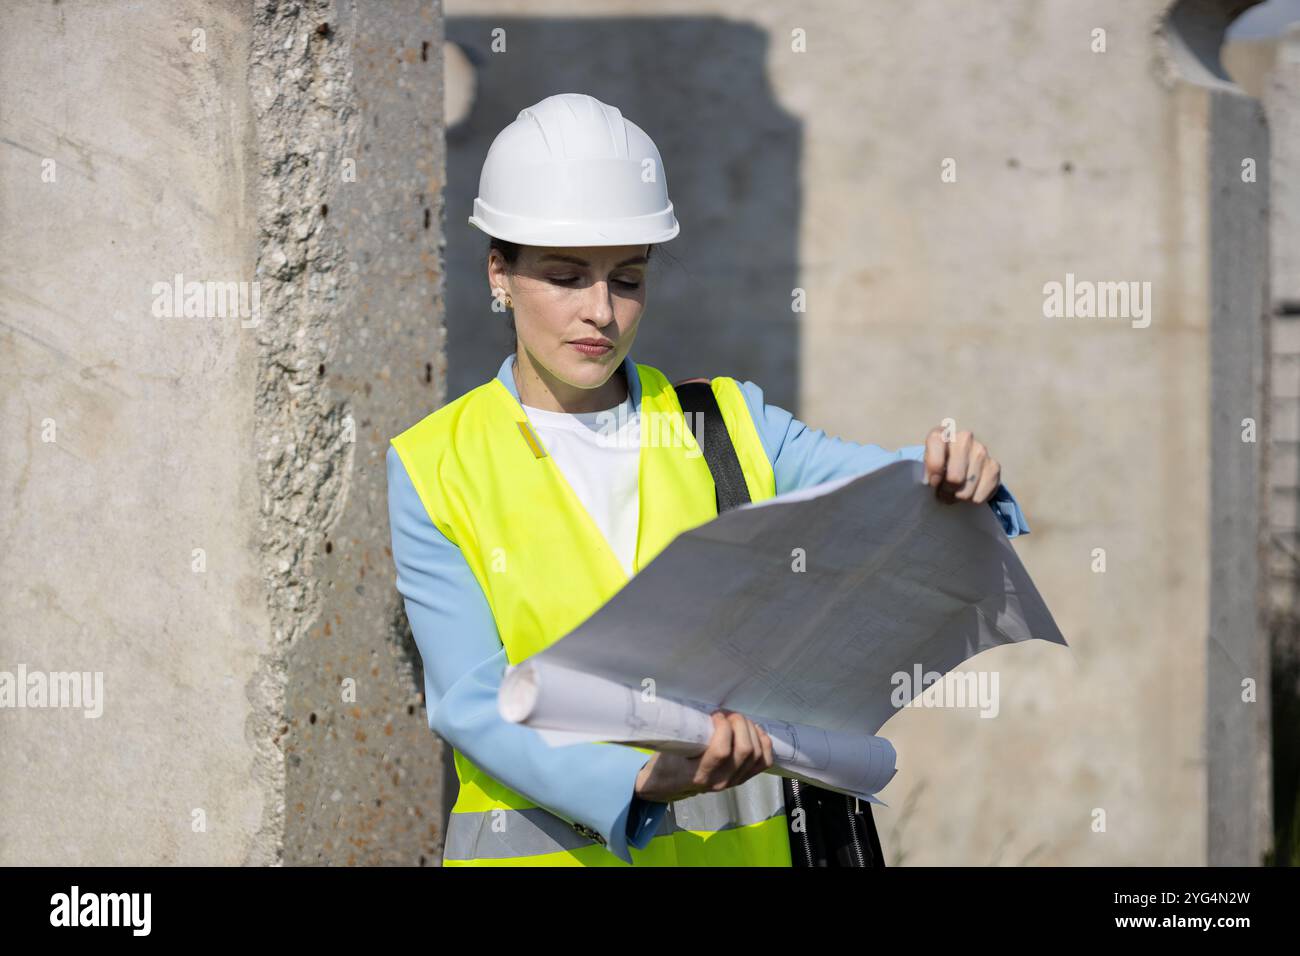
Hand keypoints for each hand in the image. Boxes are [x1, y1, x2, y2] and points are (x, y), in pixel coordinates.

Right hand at [633, 711, 773, 803]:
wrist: (670, 783)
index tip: (715, 715)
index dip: (723, 727)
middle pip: (745, 750)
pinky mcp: (743, 779)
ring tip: (738, 720)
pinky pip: (764, 762)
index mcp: (699, 773)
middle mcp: (720, 781)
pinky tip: (753, 731)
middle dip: (740, 724)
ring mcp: (734, 781)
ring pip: (757, 754)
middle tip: (728, 714)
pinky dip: (763, 743)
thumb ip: (689, 731)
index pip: (722, 751)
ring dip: (751, 730)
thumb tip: (704, 705)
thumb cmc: (668, 760)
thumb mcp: (672, 746)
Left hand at [923, 426, 1001, 504]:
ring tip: (954, 492)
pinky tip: (969, 491)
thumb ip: (927, 471)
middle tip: (942, 492)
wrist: (960, 467)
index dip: (934, 466)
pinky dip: (972, 500)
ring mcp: (981, 451)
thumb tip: (933, 481)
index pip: (936, 442)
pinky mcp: (994, 466)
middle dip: (946, 491)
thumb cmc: (938, 468)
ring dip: (959, 497)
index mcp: (942, 434)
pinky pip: (979, 496)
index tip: (933, 482)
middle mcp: (964, 438)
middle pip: (955, 477)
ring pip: (967, 491)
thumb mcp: (925, 466)